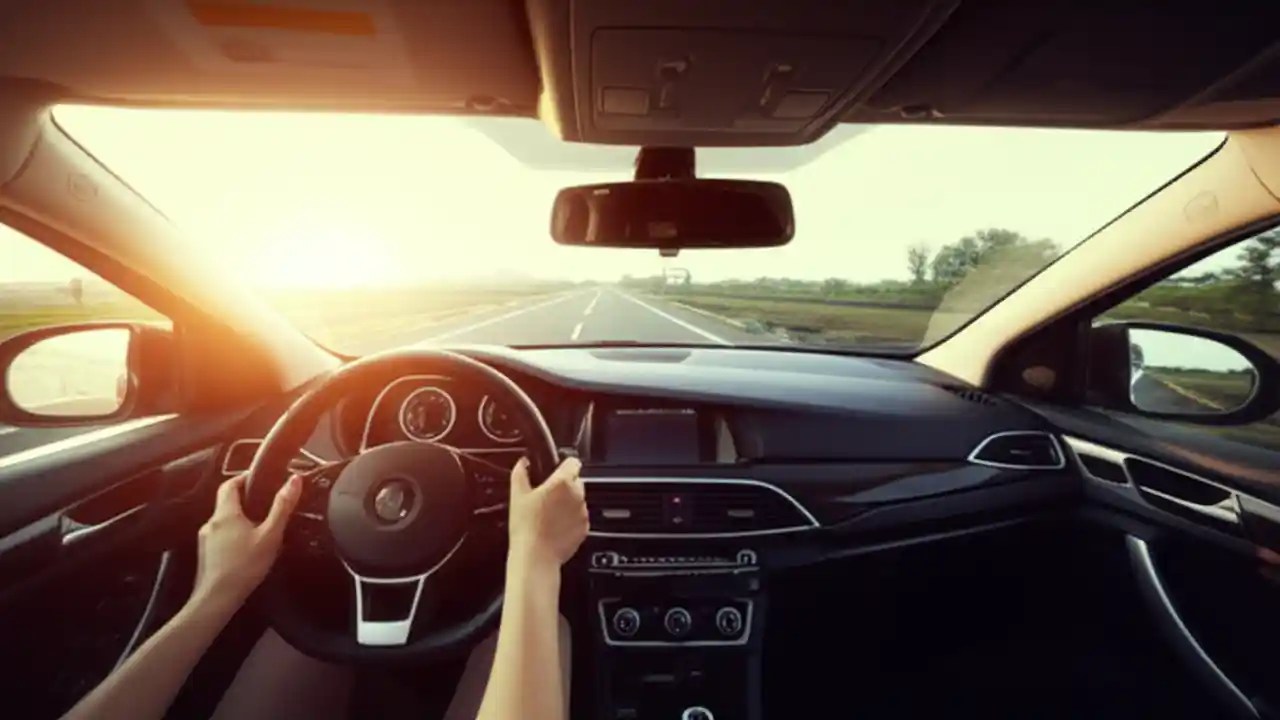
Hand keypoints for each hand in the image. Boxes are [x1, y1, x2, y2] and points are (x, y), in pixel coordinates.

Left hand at [189, 474, 300, 615]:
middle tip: (264, 506)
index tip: (257, 479)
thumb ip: (282, 507)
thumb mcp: (270, 535)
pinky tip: (246, 550)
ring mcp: (205, 539)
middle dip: (245, 502)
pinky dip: (232, 537)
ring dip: (239, 521)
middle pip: (227, 503)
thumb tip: (294, 481)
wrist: (217, 598)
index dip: (243, 478)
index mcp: (226, 513)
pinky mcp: (204, 554)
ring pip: (224, 522)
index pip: (230, 484)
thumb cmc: (245, 566)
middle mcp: (211, 523)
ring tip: (259, 530)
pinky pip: (220, 537)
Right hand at [508, 457, 588, 571]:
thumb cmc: (526, 527)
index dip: (564, 464)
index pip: (573, 462)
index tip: (556, 470)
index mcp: (562, 483)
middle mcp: (577, 495)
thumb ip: (520, 473)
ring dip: (568, 503)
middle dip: (564, 486)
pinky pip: (579, 517)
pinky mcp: (585, 528)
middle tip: (547, 497)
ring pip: (578, 500)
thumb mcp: (517, 495)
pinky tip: (555, 526)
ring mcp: (582, 513)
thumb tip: (523, 462)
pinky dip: (571, 519)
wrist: (536, 556)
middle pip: (576, 481)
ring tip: (549, 514)